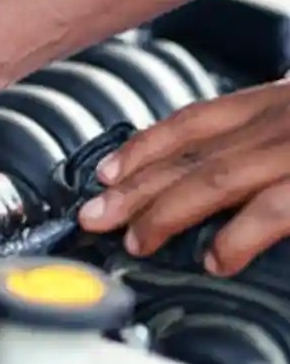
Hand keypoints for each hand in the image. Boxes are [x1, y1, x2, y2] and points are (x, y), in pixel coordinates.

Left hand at [79, 80, 289, 275]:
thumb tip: (228, 168)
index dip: (144, 147)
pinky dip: (237, 237)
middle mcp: (281, 118)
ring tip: (134, 243)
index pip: (194, 120)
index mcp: (276, 101)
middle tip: (92, 217)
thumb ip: (269, 139)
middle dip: (133, 188)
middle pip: (189, 155)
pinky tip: (215, 262)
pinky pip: (272, 210)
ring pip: (214, 180)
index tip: (105, 173)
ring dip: (164, 213)